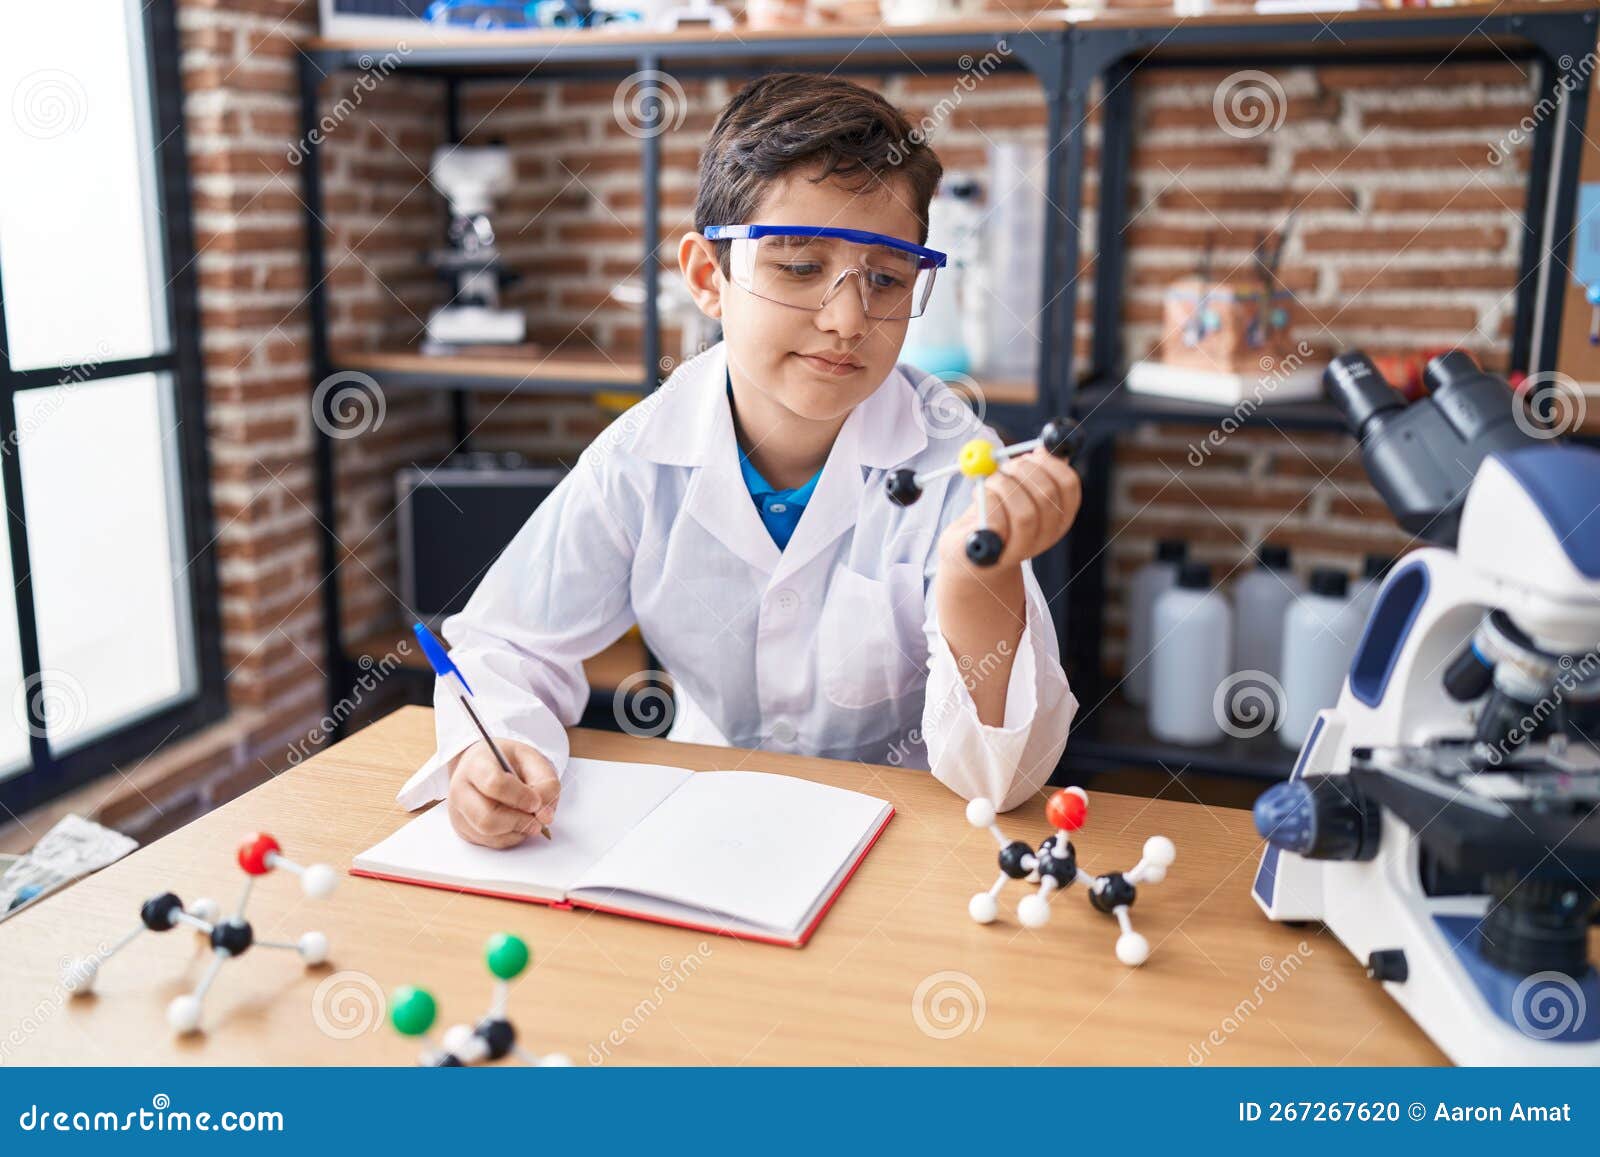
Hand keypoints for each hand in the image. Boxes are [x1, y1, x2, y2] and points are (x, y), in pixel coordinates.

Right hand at [446, 738, 559, 848]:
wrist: (485, 764)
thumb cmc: (508, 761)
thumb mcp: (533, 759)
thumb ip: (546, 784)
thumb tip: (545, 816)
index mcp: (477, 764)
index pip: (494, 784)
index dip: (520, 797)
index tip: (537, 802)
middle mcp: (460, 789)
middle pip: (486, 818)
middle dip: (519, 821)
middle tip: (538, 819)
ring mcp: (458, 812)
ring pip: (488, 834)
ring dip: (517, 831)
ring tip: (528, 818)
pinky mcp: (463, 829)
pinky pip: (490, 843)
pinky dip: (510, 837)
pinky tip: (517, 824)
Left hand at [938, 446, 1081, 582]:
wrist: (969, 553)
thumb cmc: (994, 513)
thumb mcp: (1015, 489)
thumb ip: (1032, 471)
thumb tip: (1045, 447)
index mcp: (1060, 514)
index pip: (1069, 484)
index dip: (1050, 462)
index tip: (1031, 452)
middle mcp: (1048, 534)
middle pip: (1046, 497)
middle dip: (1021, 471)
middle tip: (1003, 465)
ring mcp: (1024, 549)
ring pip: (1025, 514)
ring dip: (1001, 487)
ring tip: (987, 482)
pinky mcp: (996, 557)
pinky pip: (997, 526)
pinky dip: (986, 503)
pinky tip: (979, 497)